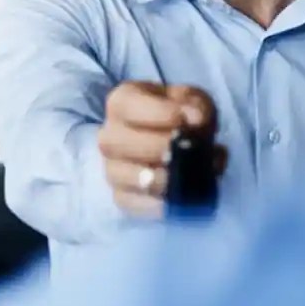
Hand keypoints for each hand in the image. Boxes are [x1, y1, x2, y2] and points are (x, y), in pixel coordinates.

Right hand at [97, 82, 227, 217]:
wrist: (180, 142)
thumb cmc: (182, 116)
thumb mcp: (193, 102)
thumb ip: (196, 106)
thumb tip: (195, 119)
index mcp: (122, 102)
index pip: (126, 105)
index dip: (156, 113)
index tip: (184, 120)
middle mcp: (109, 135)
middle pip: (116, 142)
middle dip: (154, 147)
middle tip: (185, 150)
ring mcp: (112, 167)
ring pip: (120, 175)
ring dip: (159, 177)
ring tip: (189, 175)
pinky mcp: (121, 195)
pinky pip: (129, 203)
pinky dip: (156, 203)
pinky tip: (180, 196)